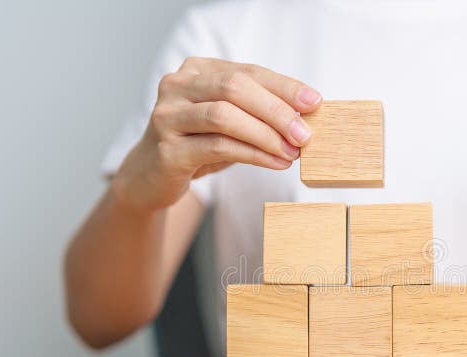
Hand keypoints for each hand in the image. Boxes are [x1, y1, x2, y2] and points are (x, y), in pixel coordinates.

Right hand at [112, 57, 321, 211]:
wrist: (151, 176)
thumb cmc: (198, 144)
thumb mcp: (230, 122)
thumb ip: (258, 112)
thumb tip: (307, 116)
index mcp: (196, 70)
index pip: (248, 72)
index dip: (284, 86)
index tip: (315, 102)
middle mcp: (177, 86)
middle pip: (235, 88)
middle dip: (276, 110)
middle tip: (305, 134)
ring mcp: (167, 116)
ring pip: (224, 116)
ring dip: (265, 135)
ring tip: (292, 152)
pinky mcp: (168, 149)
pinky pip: (218, 147)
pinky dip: (253, 155)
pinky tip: (274, 162)